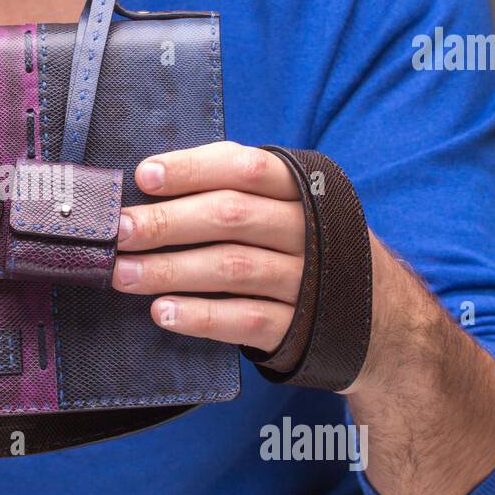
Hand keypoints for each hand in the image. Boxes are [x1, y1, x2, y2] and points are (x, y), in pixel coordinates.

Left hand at [112, 141, 304, 351]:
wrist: (373, 312)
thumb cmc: (299, 244)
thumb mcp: (283, 206)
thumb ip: (230, 190)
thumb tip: (147, 184)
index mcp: (300, 188)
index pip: (244, 167)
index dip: (191, 169)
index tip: (143, 177)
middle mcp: (307, 229)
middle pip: (232, 216)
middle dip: (168, 222)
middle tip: (121, 231)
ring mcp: (307, 280)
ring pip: (232, 268)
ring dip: (171, 270)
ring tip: (124, 274)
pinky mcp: (300, 327)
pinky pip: (246, 319)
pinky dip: (201, 316)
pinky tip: (162, 312)